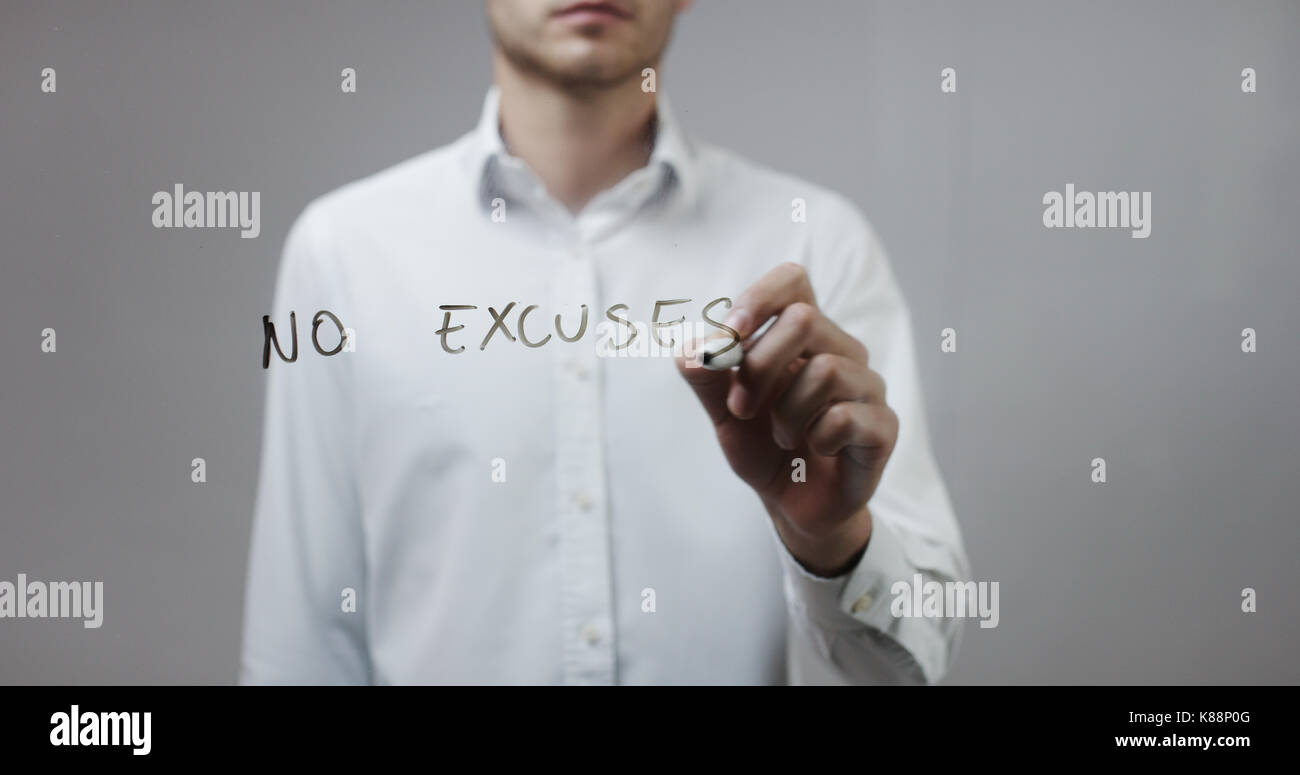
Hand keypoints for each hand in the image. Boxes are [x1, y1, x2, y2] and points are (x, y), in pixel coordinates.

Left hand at [676, 263, 897, 576]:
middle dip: (759, 367)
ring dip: (786, 412)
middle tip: (740, 409)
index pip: (792, 280)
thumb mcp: (722, 414)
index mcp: (801, 336)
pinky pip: (846, 416)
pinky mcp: (882, 425)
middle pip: (805, 319)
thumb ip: (706, 380)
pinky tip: (815, 449)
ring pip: (827, 369)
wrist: (791, 503)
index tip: (729, 335)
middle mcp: (840, 350)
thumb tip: (692, 351)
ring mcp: (866, 386)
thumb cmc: (762, 446)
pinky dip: (816, 438)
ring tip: (781, 436)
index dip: (759, 298)